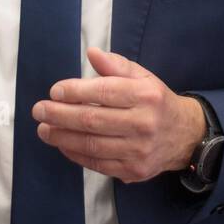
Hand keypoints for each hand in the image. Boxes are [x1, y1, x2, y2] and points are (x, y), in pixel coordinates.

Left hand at [33, 46, 206, 182]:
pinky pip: (97, 163)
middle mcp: (144, 123)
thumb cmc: (157, 102)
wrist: (185, 136)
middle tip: (39, 111)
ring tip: (44, 129)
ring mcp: (139, 150)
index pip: (103, 92)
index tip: (54, 91)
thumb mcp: (143, 77)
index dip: (75, 92)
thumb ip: (117, 65)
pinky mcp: (134, 170)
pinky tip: (62, 144)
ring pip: (92, 144)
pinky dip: (75, 154)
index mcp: (146, 95)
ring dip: (62, 137)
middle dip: (59, 115)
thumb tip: (92, 53)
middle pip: (93, 120)